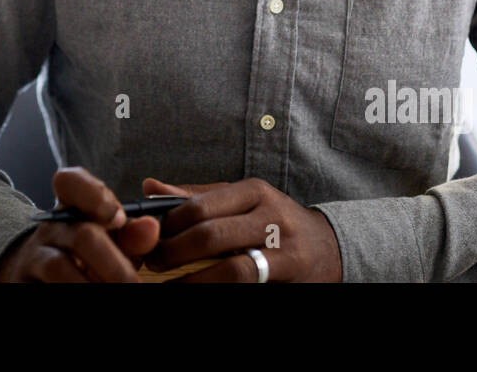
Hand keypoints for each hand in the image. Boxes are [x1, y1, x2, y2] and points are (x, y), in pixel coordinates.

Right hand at [0, 166, 160, 281]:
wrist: (43, 278)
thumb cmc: (91, 255)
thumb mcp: (114, 242)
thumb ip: (133, 235)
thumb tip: (150, 227)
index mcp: (72, 206)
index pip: (70, 182)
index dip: (93, 195)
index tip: (118, 218)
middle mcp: (50, 227)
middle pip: (80, 235)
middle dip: (113, 264)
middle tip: (133, 284)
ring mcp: (33, 256)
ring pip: (58, 266)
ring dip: (90, 284)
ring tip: (115, 295)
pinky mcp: (23, 281)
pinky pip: (44, 287)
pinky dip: (70, 292)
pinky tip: (90, 298)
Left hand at [141, 176, 342, 281]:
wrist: (329, 247)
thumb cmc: (272, 221)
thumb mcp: (240, 201)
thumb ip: (197, 197)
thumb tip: (149, 186)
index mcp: (253, 191)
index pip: (200, 206)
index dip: (168, 226)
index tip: (148, 238)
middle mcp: (271, 216)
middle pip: (211, 235)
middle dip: (173, 252)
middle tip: (153, 263)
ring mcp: (284, 249)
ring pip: (230, 269)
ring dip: (192, 281)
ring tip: (169, 285)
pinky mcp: (289, 274)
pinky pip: (245, 284)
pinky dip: (215, 290)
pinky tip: (198, 290)